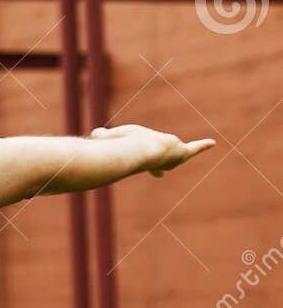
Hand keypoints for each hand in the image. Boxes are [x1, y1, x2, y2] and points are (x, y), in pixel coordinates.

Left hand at [90, 124, 214, 177]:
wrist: (136, 152)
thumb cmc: (122, 147)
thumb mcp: (111, 137)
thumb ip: (104, 136)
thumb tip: (95, 133)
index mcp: (143, 162)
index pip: (151, 167)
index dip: (154, 168)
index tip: (158, 174)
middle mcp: (158, 163)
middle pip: (164, 165)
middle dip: (165, 166)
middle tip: (164, 172)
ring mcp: (170, 158)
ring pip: (177, 154)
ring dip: (186, 151)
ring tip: (200, 148)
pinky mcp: (181, 151)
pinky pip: (195, 149)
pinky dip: (203, 146)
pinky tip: (212, 143)